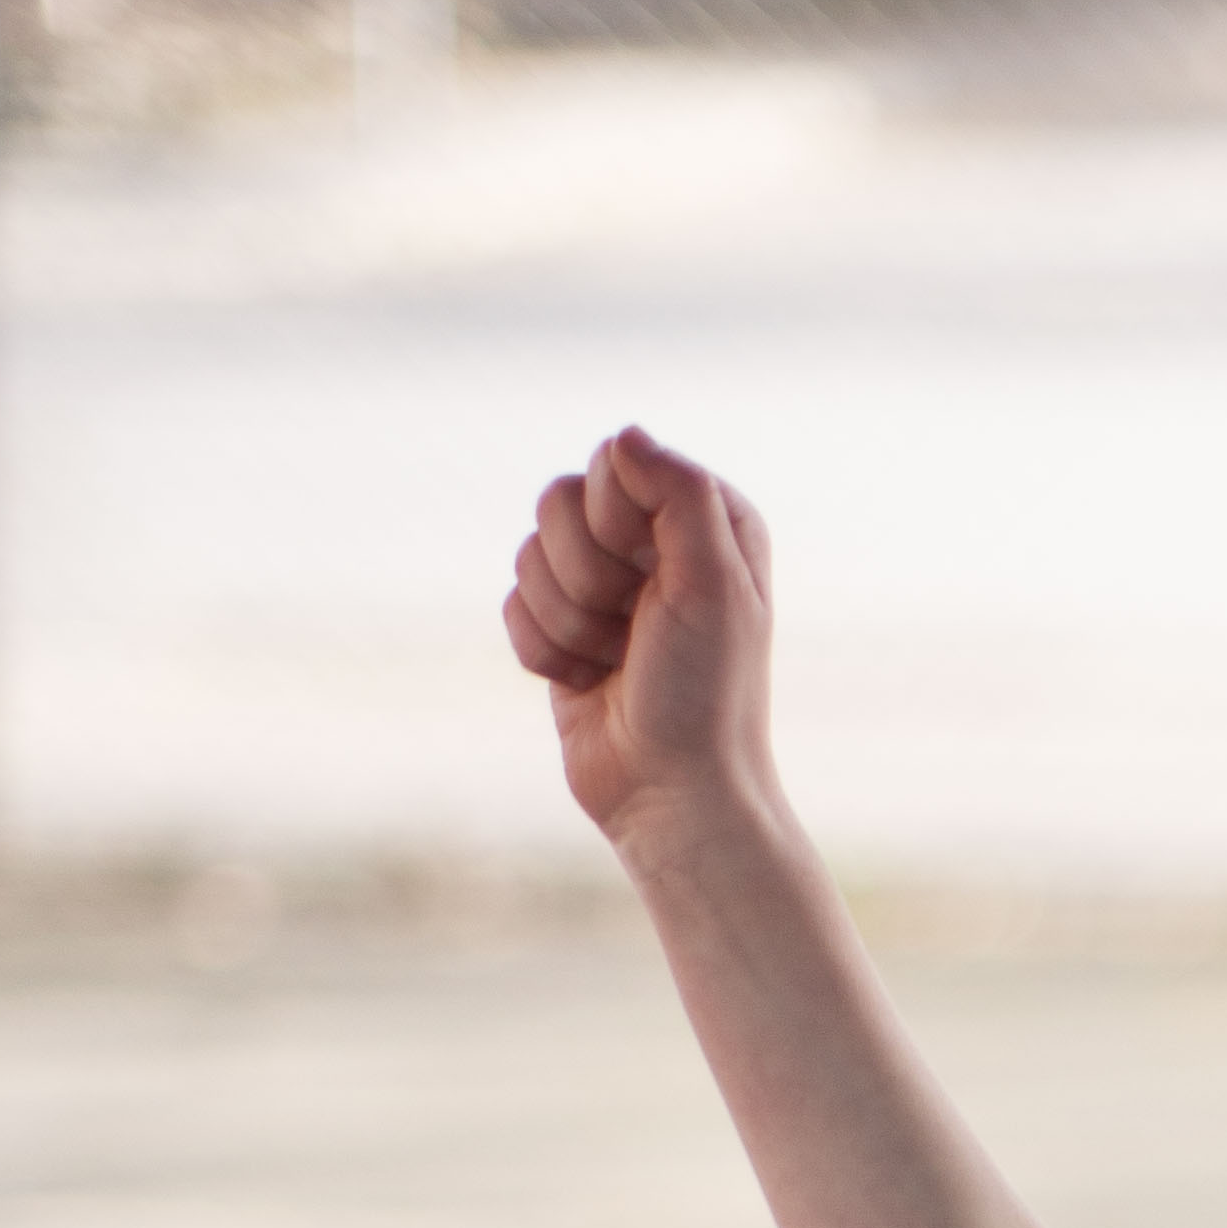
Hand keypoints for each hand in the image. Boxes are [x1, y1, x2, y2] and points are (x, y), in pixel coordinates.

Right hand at [503, 427, 775, 854]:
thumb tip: (624, 436)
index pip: (613, 465)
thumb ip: (679, 494)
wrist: (673, 791)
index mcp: (707, 518)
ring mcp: (607, 585)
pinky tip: (588, 681)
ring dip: (567, 620)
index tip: (654, 576)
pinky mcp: (564, 626)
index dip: (616, 521)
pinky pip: (513, 606)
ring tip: (615, 662)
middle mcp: (657, 542)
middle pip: (558, 502)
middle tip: (633, 627)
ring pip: (528, 555)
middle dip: (585, 576)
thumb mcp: (712, 583)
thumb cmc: (705, 690)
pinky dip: (545, 650)